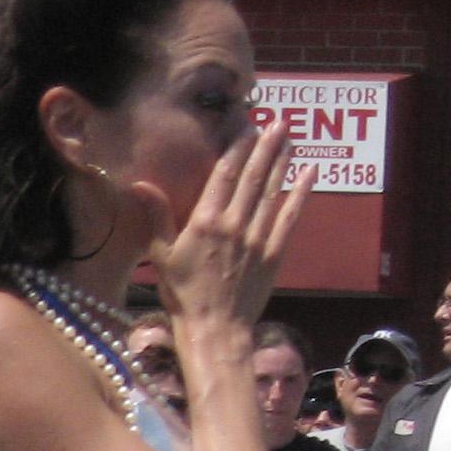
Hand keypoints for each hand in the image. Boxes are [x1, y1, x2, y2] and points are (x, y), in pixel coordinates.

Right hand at [150, 116, 306, 329]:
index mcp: (204, 222)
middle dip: (266, 147)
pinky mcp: (275, 252)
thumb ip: (157, 215)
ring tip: (290, 138)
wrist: (214, 328)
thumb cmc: (182, 294)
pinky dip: (301, 192)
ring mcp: (258, 237)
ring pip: (273, 191)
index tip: (248, 129)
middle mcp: (234, 224)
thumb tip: (141, 184)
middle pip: (253, 177)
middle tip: (278, 122)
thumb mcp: (161, 255)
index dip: (238, 149)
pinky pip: (290, 216)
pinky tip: (309, 172)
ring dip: (283, 162)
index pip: (224, 175)